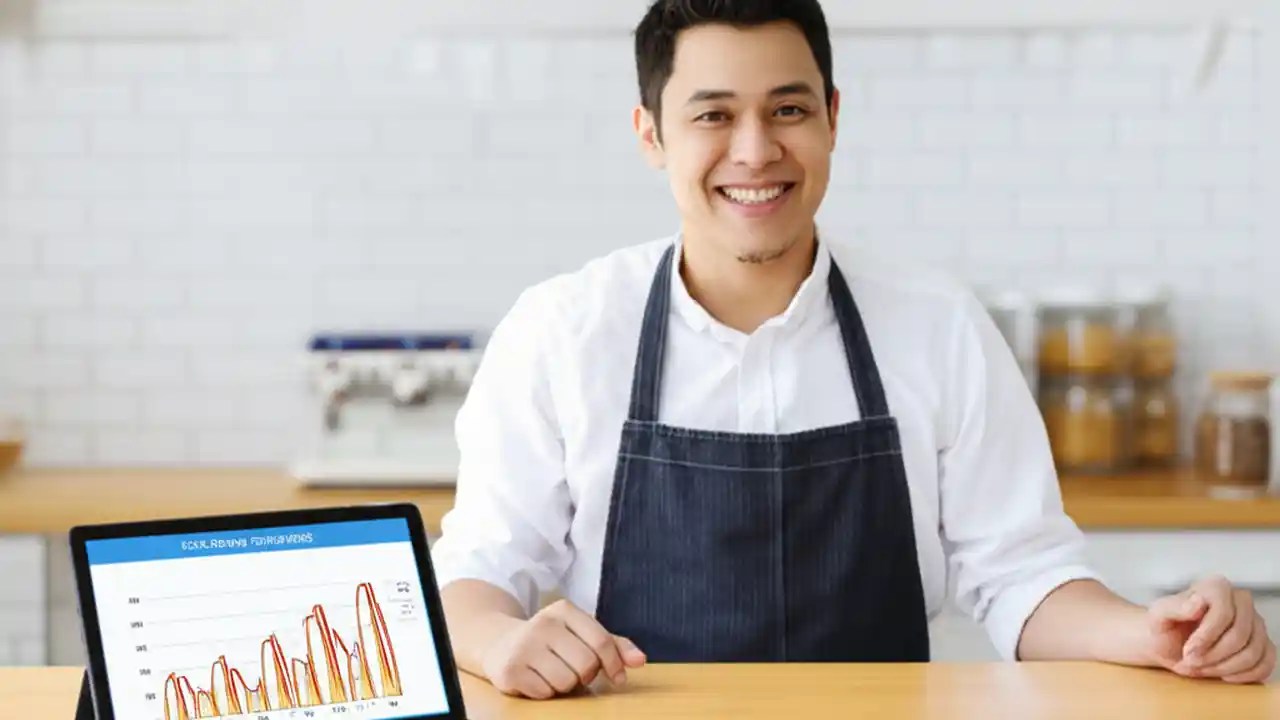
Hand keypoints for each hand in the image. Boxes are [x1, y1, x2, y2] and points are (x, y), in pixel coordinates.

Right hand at [480, 599, 646, 698]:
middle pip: (587, 664)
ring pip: (567, 681)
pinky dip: (546, 692)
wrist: (499, 643)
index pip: (602, 641)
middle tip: (574, 670)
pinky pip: (545, 693)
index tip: (617, 677)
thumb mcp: (580, 633)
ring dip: (565, 684)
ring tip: (553, 672)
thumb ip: (613, 644)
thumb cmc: (550, 640)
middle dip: (585, 674)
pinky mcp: (510, 670)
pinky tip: (537, 678)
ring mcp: (524, 646)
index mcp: (564, 610)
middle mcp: (543, 624)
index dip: (614, 664)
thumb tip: (640, 660)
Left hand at [1146, 575, 1275, 683]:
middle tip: (1191, 662)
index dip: (1206, 637)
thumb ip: (1174, 607)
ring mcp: (1256, 623)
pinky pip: (1265, 663)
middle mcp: (1241, 601)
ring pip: (1253, 652)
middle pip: (1240, 635)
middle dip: (1213, 655)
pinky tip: (1224, 675)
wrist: (1167, 644)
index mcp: (1216, 587)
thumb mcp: (1157, 616)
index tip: (1188, 651)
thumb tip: (1199, 601)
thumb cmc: (1163, 628)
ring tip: (1201, 668)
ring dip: (1224, 667)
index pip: (1224, 613)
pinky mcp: (1263, 644)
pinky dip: (1244, 675)